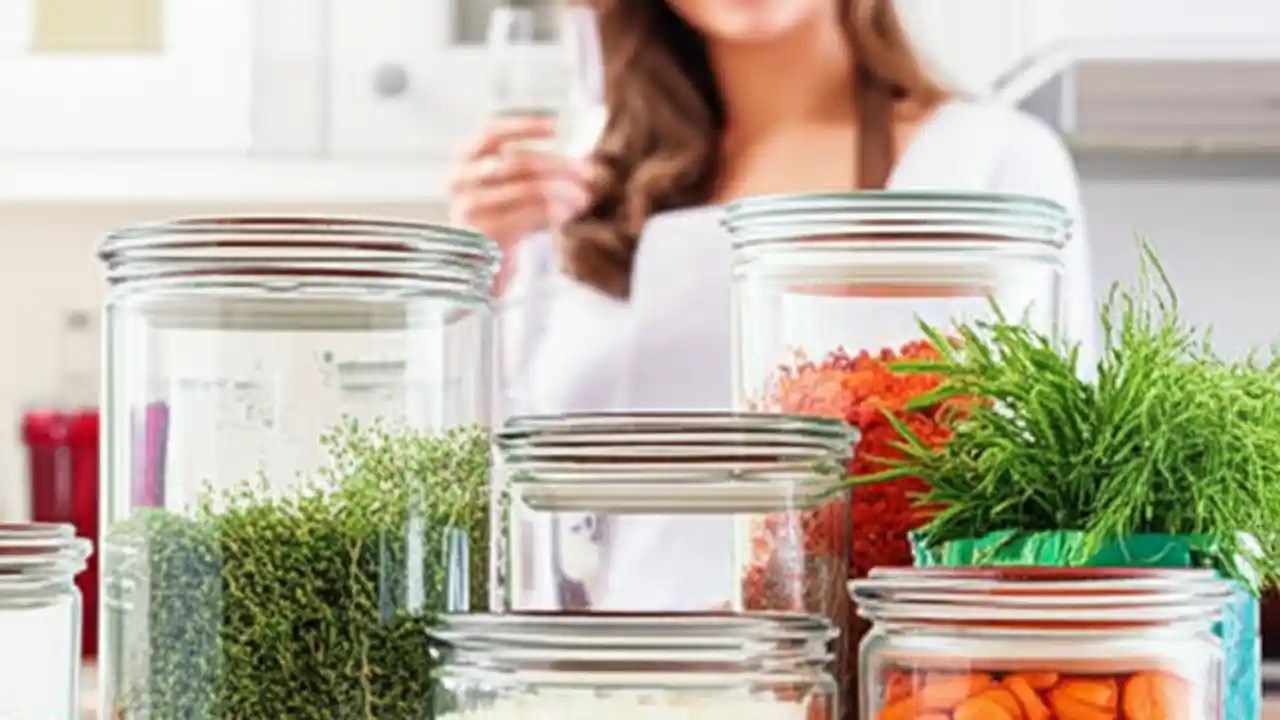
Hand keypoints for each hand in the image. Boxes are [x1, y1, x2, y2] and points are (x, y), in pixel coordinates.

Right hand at [449, 117, 594, 289]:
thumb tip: (578, 158)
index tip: (558, 126)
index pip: (492, 132)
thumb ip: (531, 166)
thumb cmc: (502, 215)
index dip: (526, 126)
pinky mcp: (484, 233)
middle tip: (588, 172)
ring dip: (564, 191)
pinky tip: (568, 213)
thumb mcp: (509, 184)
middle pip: (518, 162)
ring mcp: (469, 207)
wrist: (481, 263)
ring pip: (528, 189)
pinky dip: (555, 212)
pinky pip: (530, 215)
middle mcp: (460, 179)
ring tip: (584, 197)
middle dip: (559, 165)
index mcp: (464, 159)